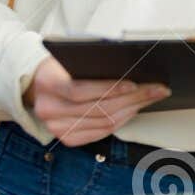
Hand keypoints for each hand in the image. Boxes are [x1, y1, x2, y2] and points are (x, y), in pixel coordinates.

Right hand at [24, 56, 169, 146]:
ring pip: (103, 122)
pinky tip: (134, 110)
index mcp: (48, 83)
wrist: (38, 83)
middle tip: (157, 89)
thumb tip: (131, 65)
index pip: (79, 90)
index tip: (135, 83)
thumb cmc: (60, 65)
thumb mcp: (70, 56)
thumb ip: (92, 62)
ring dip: (132, 109)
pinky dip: (121, 121)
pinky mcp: (66, 137)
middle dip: (133, 98)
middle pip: (98, 108)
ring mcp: (56, 127)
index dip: (110, 88)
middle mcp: (49, 109)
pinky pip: (100, 133)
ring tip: (151, 98)